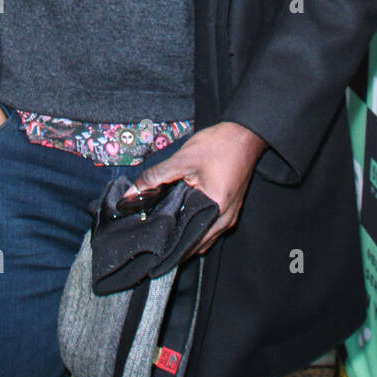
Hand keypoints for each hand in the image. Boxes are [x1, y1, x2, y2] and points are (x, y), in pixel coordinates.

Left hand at [126, 121, 265, 255]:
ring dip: (186, 234)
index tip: (148, 238)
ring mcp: (230, 215)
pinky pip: (211, 227)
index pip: (187, 239)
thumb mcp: (182, 160)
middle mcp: (226, 219)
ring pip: (204, 237)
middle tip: (152, 234)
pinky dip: (196, 226)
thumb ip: (156, 177)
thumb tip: (131, 193)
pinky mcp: (230, 208)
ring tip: (164, 227)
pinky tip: (182, 217)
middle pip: (196, 242)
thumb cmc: (220, 145)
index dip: (166, 240)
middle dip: (174, 240)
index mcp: (217, 210)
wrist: (245, 134)